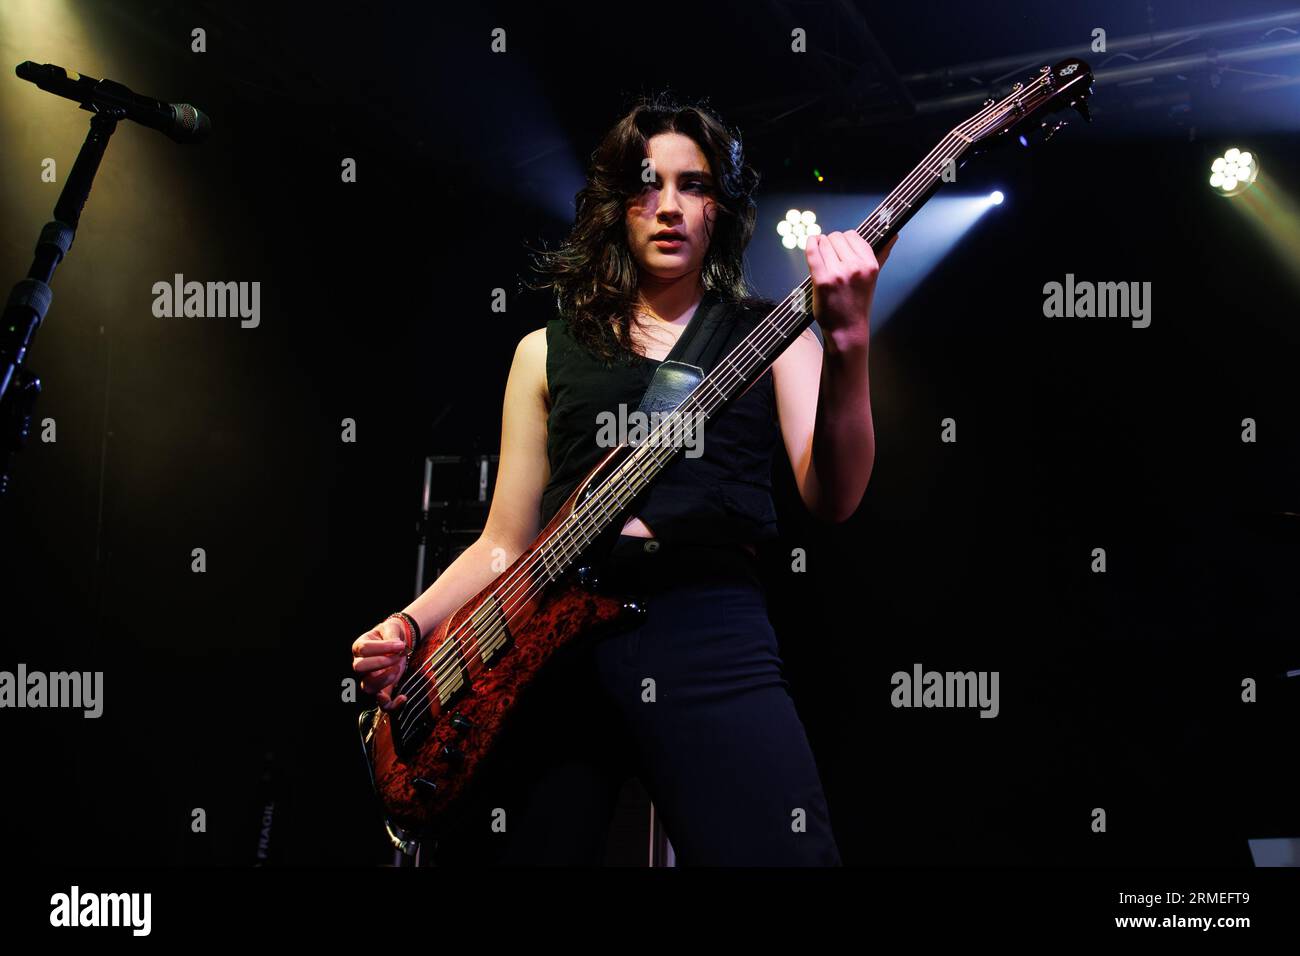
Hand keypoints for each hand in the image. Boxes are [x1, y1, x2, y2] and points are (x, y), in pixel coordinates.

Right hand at [351, 618, 409, 712]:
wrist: (397, 643)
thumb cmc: (390, 634)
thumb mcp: (391, 628)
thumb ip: (392, 634)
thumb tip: (397, 645)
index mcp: (360, 647)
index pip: (363, 649)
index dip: (382, 647)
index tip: (400, 645)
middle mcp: (361, 664)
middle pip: (358, 668)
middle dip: (380, 662)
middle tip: (397, 657)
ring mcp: (370, 679)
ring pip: (368, 687)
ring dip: (385, 679)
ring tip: (398, 669)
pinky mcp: (382, 689)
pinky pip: (382, 704)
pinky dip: (391, 705)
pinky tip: (403, 697)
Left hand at [805, 231, 897, 351]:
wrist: (847, 328)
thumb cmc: (858, 302)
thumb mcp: (873, 277)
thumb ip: (882, 253)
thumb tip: (894, 235)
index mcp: (870, 265)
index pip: (853, 235)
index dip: (844, 240)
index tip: (840, 249)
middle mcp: (856, 267)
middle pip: (836, 237)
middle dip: (831, 243)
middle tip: (831, 257)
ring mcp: (838, 274)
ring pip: (824, 243)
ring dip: (820, 246)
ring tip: (823, 258)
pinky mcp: (822, 280)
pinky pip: (813, 253)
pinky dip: (810, 244)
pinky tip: (811, 243)